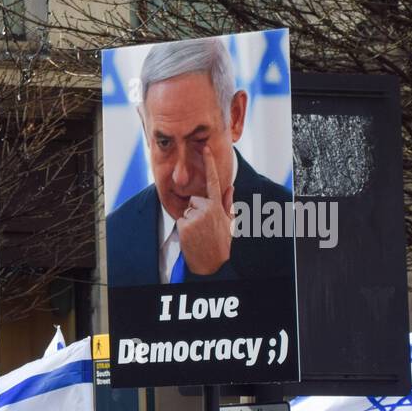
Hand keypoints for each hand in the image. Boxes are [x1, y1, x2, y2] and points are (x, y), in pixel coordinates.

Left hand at [175, 145, 234, 275]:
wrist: (213, 263)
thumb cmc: (221, 242)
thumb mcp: (228, 222)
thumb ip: (228, 203)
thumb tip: (230, 186)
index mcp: (218, 205)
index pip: (213, 180)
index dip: (209, 163)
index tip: (204, 147)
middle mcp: (207, 208)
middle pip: (194, 200)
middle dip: (196, 211)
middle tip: (204, 227)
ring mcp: (195, 216)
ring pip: (187, 210)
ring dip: (190, 221)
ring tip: (199, 233)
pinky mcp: (185, 225)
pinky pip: (180, 220)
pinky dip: (184, 228)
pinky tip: (192, 237)